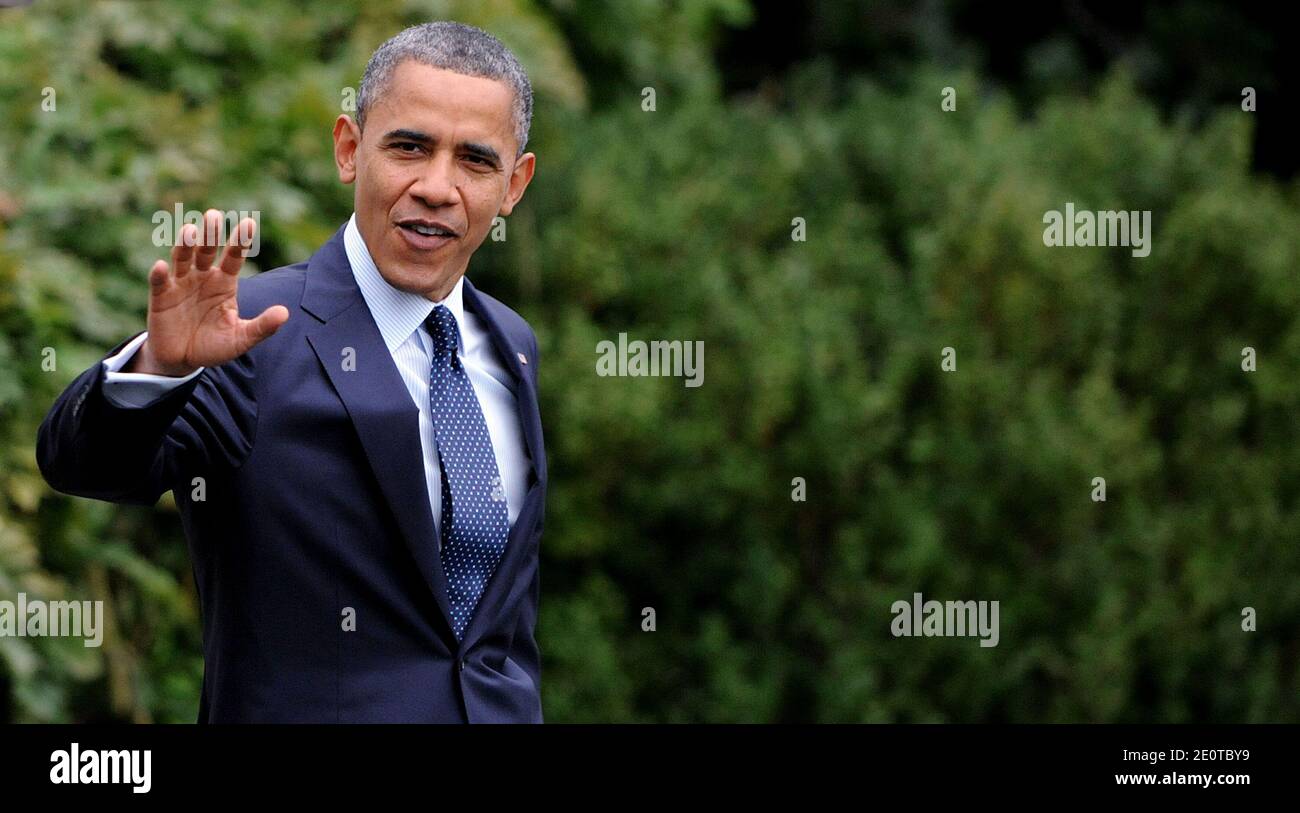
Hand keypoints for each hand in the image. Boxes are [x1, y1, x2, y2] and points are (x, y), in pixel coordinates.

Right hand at [127, 210, 288, 375]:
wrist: (184, 360)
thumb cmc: (215, 345)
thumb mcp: (241, 338)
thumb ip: (262, 326)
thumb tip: (285, 313)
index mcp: (224, 282)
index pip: (233, 257)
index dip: (240, 242)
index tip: (248, 223)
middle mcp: (202, 277)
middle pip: (206, 250)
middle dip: (210, 233)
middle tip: (213, 215)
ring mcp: (180, 284)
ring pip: (182, 259)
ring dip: (185, 245)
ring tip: (190, 231)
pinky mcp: (160, 297)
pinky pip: (160, 282)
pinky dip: (160, 274)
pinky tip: (162, 266)